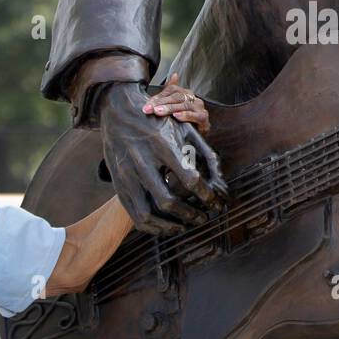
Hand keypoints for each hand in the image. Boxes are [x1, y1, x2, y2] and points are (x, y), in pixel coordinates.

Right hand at [100, 80, 227, 236]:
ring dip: (170, 226)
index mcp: (162, 145)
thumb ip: (205, 154)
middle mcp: (141, 161)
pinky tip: (168, 226)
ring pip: (147, 214)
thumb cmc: (158, 121)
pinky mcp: (118, 185)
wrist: (118, 111)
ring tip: (186, 226)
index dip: (207, 196)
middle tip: (203, 218)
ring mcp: (126, 174)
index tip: (216, 204)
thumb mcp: (185, 129)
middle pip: (167, 201)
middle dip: (190, 215)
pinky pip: (134, 215)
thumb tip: (220, 183)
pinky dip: (153, 227)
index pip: (189, 179)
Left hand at [142, 72, 210, 134]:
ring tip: (159, 111)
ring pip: (184, 105)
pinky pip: (196, 116)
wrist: (197, 134)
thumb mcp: (175, 106)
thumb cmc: (184, 120)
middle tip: (150, 109)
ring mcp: (199, 107)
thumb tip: (174, 75)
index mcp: (185, 93)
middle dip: (161, 103)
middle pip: (176, 97)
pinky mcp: (203, 118)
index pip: (171, 90)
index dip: (158, 96)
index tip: (147, 105)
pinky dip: (186, 115)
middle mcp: (193, 98)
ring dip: (170, 108)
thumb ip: (170, 93)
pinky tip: (177, 116)